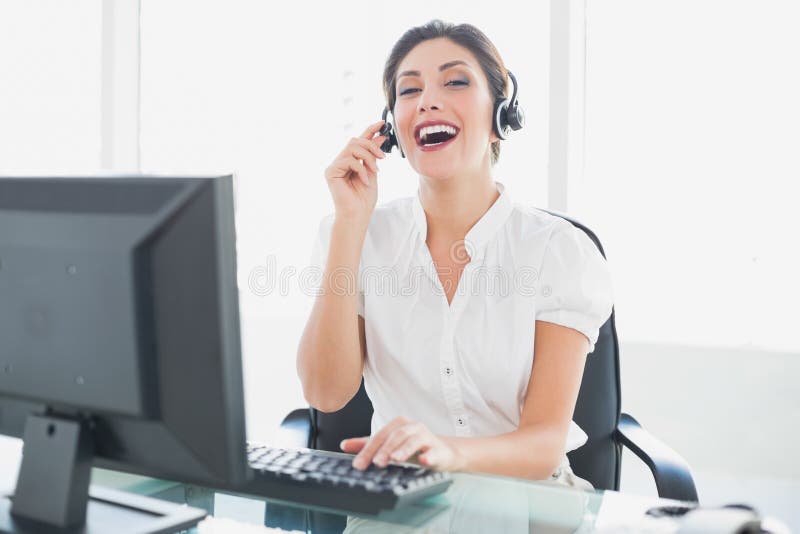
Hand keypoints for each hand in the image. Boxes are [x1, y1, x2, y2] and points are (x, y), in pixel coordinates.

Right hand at [324, 121, 385, 222]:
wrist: (358, 215)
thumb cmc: (364, 198)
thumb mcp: (373, 172)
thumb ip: (374, 155)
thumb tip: (380, 137)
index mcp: (351, 160)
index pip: (360, 141)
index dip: (370, 130)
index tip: (382, 123)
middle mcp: (341, 161)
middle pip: (355, 141)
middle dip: (371, 146)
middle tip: (383, 158)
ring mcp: (334, 166)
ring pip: (352, 148)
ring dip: (368, 158)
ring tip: (375, 171)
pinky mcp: (330, 171)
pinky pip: (348, 160)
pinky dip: (360, 169)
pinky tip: (365, 181)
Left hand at [339, 416, 463, 471]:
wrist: (443, 453)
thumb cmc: (414, 448)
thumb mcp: (390, 445)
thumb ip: (368, 444)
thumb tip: (344, 445)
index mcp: (398, 425)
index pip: (380, 436)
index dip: (368, 450)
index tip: (358, 465)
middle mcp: (412, 427)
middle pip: (395, 437)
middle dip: (385, 450)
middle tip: (376, 463)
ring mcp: (426, 437)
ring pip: (413, 441)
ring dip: (404, 450)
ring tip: (395, 459)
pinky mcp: (439, 449)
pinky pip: (434, 451)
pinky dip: (429, 455)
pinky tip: (424, 460)